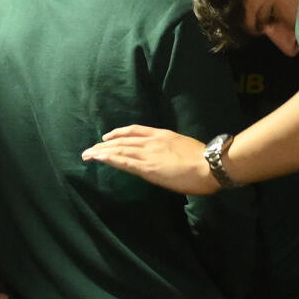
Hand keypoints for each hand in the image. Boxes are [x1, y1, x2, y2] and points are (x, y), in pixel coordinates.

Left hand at [80, 125, 213, 194]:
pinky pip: (123, 162)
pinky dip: (109, 159)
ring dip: (101, 152)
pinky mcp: (146, 167)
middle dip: (105, 144)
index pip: (135, 130)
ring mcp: (148, 153)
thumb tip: (166, 157)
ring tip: (88, 155)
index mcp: (162, 135)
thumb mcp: (184, 147)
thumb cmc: (204, 160)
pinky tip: (98, 159)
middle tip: (91, 149)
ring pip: (119, 149)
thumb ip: (172, 149)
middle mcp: (151, 141)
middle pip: (122, 140)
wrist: (209, 165)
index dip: (119, 133)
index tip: (107, 137)